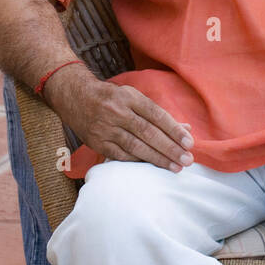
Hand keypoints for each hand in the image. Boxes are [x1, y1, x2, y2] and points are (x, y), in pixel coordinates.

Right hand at [55, 70, 194, 170]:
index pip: (156, 115)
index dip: (173, 129)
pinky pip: (121, 155)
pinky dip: (139, 161)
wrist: (75, 96)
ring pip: (136, 146)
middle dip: (170, 148)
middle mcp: (117, 112)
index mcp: (129, 97)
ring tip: (175, 167)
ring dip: (158, 158)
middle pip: (148, 132)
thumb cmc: (112, 98)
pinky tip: (153, 166)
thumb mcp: (133, 97)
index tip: (189, 142)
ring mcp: (106, 128)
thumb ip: (158, 114)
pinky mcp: (97, 142)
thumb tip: (185, 129)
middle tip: (187, 160)